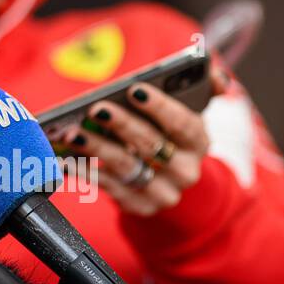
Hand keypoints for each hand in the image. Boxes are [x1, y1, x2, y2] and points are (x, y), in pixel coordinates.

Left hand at [59, 64, 227, 215]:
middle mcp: (185, 171)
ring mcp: (163, 192)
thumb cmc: (169, 133)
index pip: (182, 123)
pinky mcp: (140, 206)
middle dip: (121, 124)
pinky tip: (66, 159)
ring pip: (125, 167)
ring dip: (95, 148)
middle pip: (150, 145)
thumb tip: (217, 76)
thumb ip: (203, 88)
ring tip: (71, 132)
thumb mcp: (187, 111)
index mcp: (199, 141)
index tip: (133, 88)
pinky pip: (108, 188)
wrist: (168, 178)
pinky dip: (86, 171)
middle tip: (95, 108)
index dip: (159, 106)